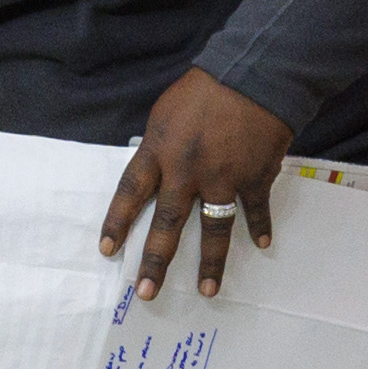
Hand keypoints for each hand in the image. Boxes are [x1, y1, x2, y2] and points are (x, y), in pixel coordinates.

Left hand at [99, 67, 294, 299]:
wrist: (253, 76)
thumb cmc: (202, 91)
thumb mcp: (163, 115)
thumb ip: (157, 148)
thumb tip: (152, 173)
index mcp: (158, 151)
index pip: (130, 193)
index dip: (117, 222)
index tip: (106, 250)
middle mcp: (187, 170)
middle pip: (168, 222)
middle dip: (156, 259)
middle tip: (145, 292)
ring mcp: (223, 177)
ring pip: (214, 228)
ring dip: (211, 262)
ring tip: (208, 291)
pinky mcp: (255, 177)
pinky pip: (255, 209)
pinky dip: (260, 227)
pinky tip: (261, 245)